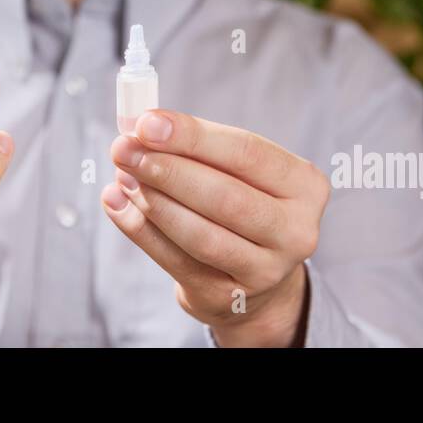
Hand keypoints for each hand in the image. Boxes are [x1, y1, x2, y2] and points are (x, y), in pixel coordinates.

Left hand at [101, 109, 328, 346]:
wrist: (258, 278)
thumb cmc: (243, 203)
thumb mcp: (239, 171)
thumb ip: (197, 147)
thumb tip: (141, 127)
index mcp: (305, 185)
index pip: (246, 152)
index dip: (193, 136)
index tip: (147, 123)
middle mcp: (296, 231)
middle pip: (224, 196)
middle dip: (167, 169)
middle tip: (124, 149)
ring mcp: (266, 271)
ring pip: (200, 235)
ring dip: (153, 201)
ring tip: (122, 176)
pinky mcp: (229, 298)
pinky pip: (177, 262)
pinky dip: (140, 231)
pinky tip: (117, 204)